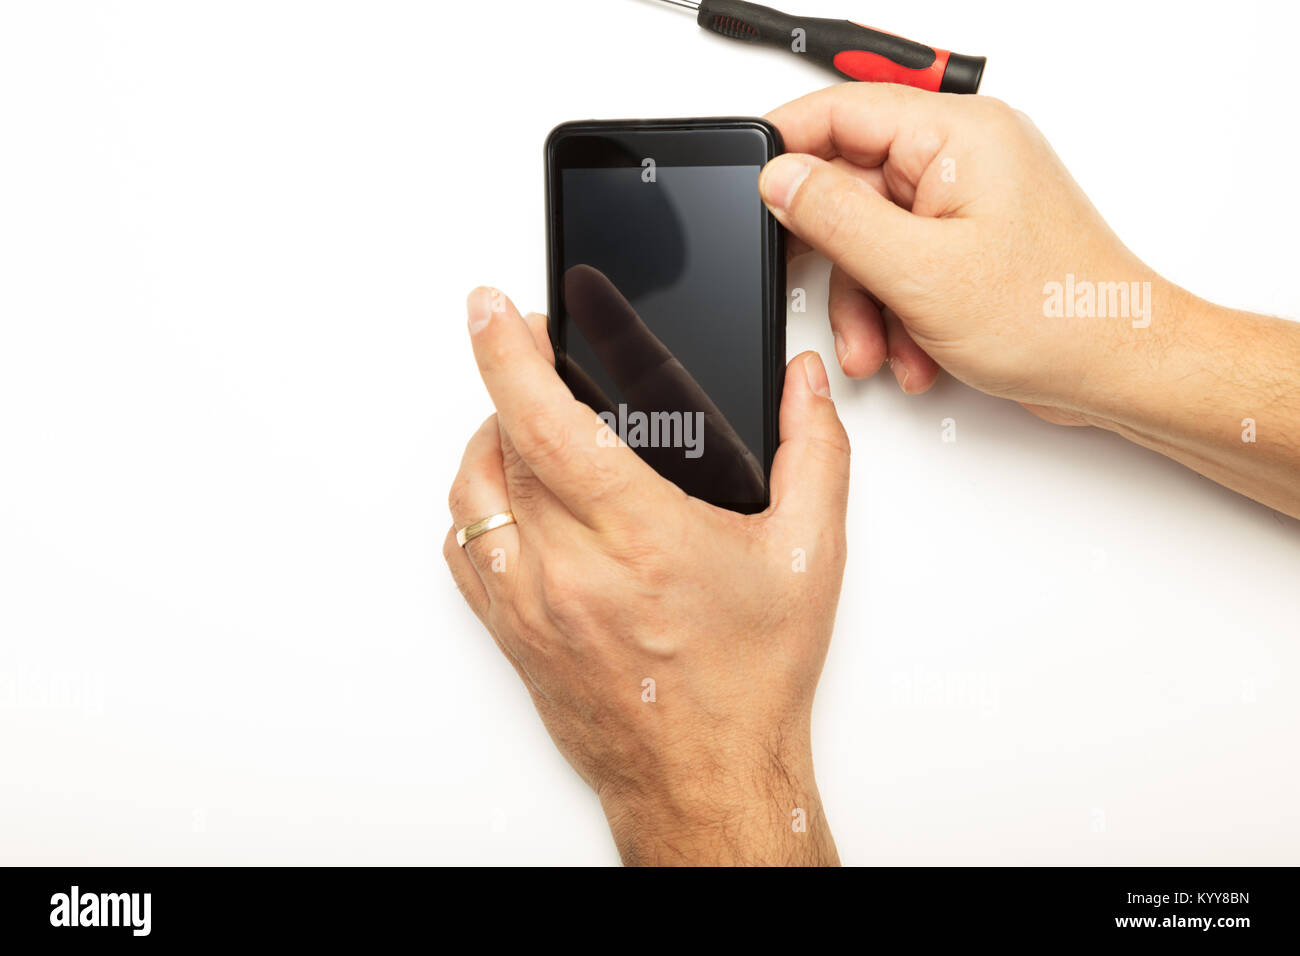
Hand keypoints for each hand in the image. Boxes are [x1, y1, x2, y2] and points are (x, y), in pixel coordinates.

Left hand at [444, 287, 849, 864]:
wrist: (706, 779)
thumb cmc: (749, 683)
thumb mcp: (808, 558)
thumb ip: (815, 453)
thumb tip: (803, 384)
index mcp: (640, 539)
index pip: (548, 424)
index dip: (509, 353)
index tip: (490, 308)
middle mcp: (570, 571)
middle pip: (501, 448)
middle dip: (509, 385)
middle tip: (535, 359)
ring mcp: (529, 607)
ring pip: (471, 496)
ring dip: (489, 444)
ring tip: (526, 423)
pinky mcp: (511, 636)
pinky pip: (464, 553)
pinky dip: (478, 509)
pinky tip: (515, 501)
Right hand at [760, 83, 1171, 423]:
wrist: (1119, 369)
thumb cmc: (1056, 316)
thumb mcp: (920, 271)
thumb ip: (837, 218)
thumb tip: (781, 179)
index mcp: (960, 137)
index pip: (845, 112)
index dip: (786, 146)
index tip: (747, 182)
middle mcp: (965, 159)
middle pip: (852, 188)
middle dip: (836, 261)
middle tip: (815, 291)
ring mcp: (968, 203)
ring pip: (871, 239)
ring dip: (865, 303)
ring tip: (880, 348)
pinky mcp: (969, 245)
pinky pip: (902, 265)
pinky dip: (896, 313)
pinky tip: (913, 351)